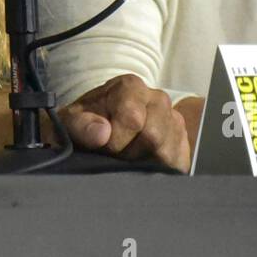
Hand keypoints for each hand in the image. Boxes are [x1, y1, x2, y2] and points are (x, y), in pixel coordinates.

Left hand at [60, 73, 191, 171]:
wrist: (96, 135)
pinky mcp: (183, 144)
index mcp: (130, 87)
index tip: (104, 144)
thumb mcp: (72, 123)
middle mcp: (157, 99)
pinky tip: (143, 163)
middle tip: (115, 153)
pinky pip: (178, 163)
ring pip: (167, 152)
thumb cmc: (86, 126)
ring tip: (127, 157)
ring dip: (144, 162)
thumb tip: (102, 133)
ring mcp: (173, 121)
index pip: (133, 119)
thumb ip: (82, 125)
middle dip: (130, 153)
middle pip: (153, 136)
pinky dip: (158, 169)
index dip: (116, 140)